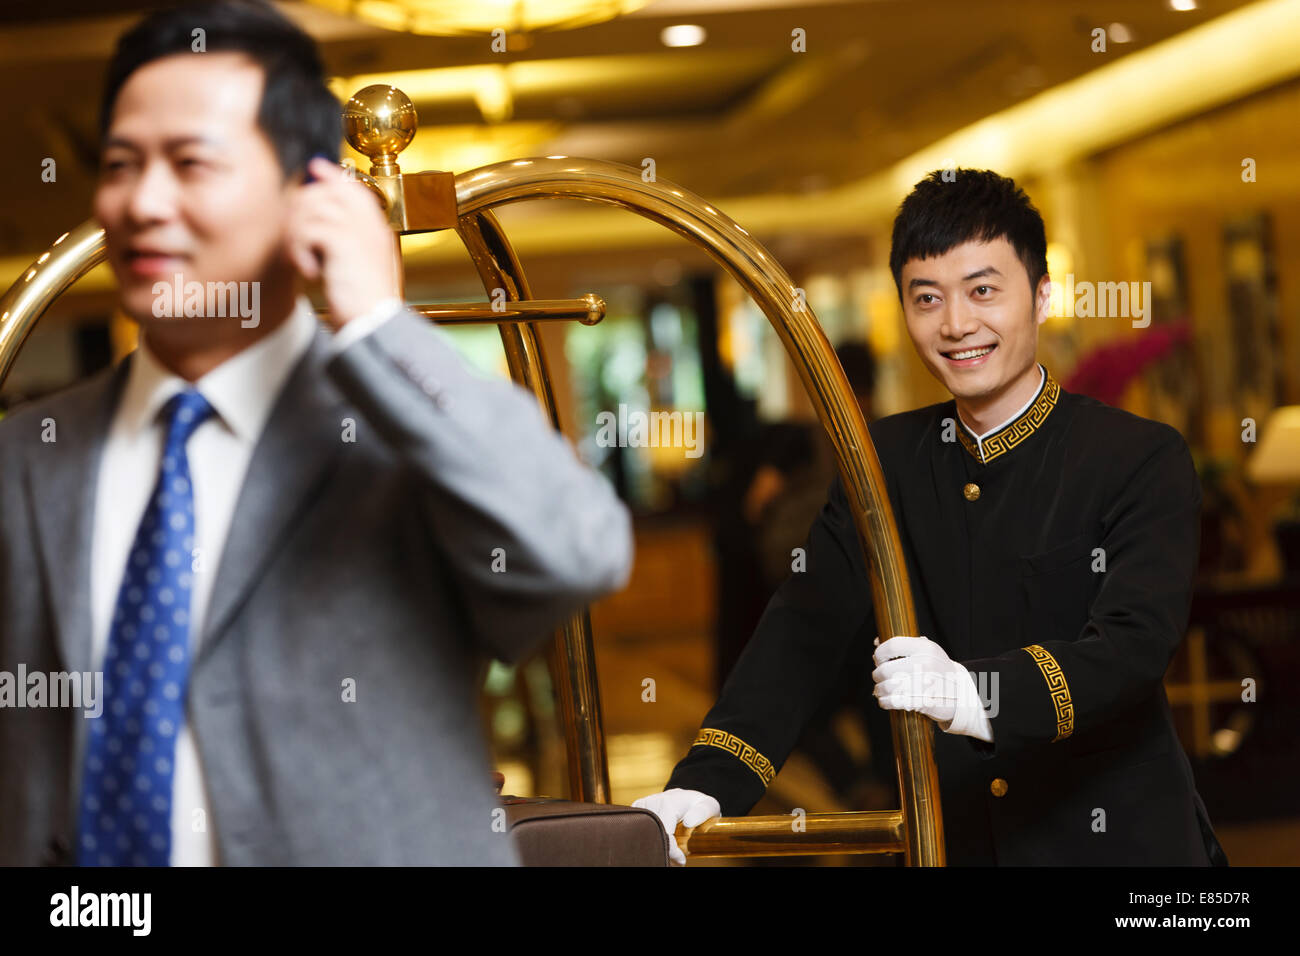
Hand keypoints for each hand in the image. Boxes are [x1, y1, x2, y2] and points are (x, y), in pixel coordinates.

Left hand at [286, 157, 399, 328]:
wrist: (374, 324)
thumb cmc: (364, 303)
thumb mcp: (358, 266)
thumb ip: (345, 240)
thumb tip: (321, 223)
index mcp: (377, 229)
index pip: (354, 187)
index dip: (332, 175)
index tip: (315, 169)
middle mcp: (371, 225)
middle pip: (325, 192)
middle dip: (300, 210)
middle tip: (294, 238)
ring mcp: (360, 232)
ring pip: (312, 208)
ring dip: (296, 233)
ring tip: (300, 258)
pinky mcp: (345, 244)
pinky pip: (309, 229)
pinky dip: (300, 250)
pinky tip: (308, 271)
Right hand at [631, 788, 719, 865]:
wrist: (687, 796)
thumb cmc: (699, 804)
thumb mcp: (709, 805)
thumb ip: (702, 812)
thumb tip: (688, 822)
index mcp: (668, 803)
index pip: (664, 832)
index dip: (671, 850)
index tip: (681, 860)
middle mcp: (652, 802)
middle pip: (651, 833)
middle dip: (662, 850)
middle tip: (674, 860)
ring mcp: (643, 804)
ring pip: (642, 831)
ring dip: (655, 845)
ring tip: (670, 853)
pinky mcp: (637, 808)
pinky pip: (638, 827)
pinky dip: (649, 838)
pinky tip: (660, 843)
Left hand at [872, 635, 991, 740]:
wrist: (961, 693)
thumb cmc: (939, 670)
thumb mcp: (927, 651)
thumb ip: (904, 646)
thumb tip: (876, 642)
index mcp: (925, 648)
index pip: (892, 646)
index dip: (880, 653)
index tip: (879, 659)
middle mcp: (925, 663)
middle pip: (886, 669)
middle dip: (877, 675)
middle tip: (878, 678)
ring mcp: (925, 684)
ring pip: (887, 687)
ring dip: (879, 690)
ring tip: (880, 690)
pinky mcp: (923, 702)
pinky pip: (894, 701)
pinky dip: (885, 702)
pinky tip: (885, 700)